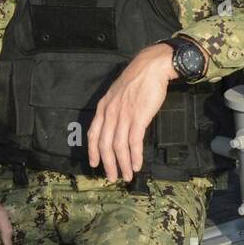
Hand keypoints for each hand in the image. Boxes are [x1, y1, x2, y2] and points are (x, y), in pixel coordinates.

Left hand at [86, 43, 179, 182]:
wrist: (150, 67)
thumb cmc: (136, 80)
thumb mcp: (117, 94)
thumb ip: (114, 110)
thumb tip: (116, 126)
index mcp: (103, 108)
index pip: (93, 134)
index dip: (93, 151)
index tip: (94, 164)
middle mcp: (110, 113)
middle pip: (105, 145)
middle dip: (108, 164)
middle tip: (112, 177)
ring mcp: (124, 116)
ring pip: (119, 146)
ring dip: (123, 164)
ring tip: (126, 175)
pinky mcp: (138, 117)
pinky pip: (134, 142)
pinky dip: (135, 156)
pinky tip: (136, 165)